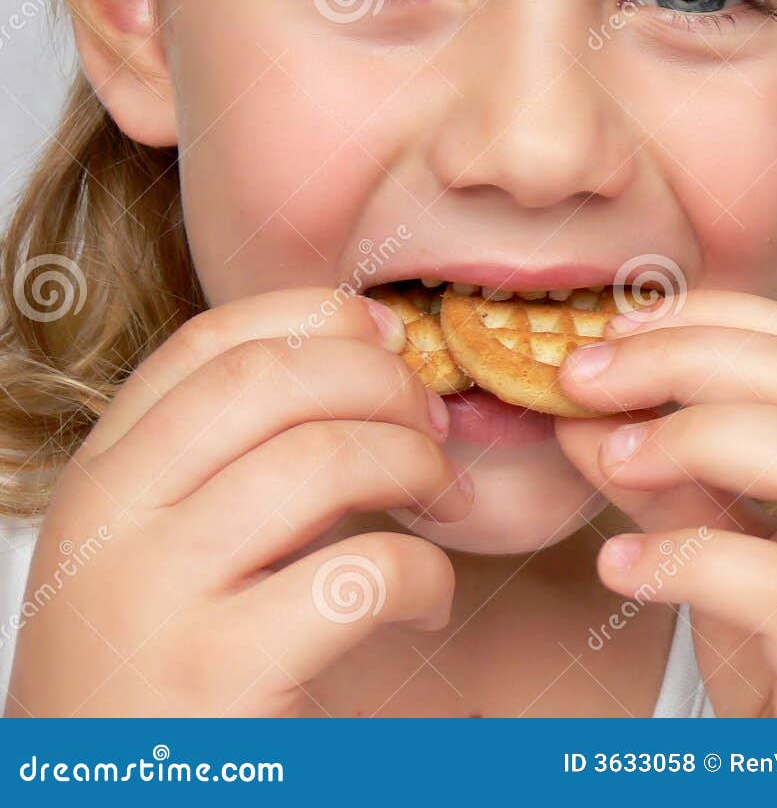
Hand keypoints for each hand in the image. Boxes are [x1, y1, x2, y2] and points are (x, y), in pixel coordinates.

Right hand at [4, 288, 472, 715]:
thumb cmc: (172, 689)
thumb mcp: (171, 555)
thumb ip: (235, 464)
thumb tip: (371, 349)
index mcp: (101, 483)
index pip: (210, 343)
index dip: (322, 319)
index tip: (393, 341)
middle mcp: (107, 526)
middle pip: (272, 378)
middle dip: (384, 383)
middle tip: (437, 427)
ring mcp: (151, 601)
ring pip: (322, 458)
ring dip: (417, 467)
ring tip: (443, 506)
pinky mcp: (215, 679)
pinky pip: (360, 575)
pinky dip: (426, 577)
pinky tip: (426, 608)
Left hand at [553, 290, 776, 716]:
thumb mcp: (726, 571)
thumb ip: (668, 488)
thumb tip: (583, 411)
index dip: (706, 319)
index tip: (611, 333)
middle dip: (688, 356)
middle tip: (586, 376)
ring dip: (700, 437)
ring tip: (612, 457)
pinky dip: (694, 560)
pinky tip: (621, 568)